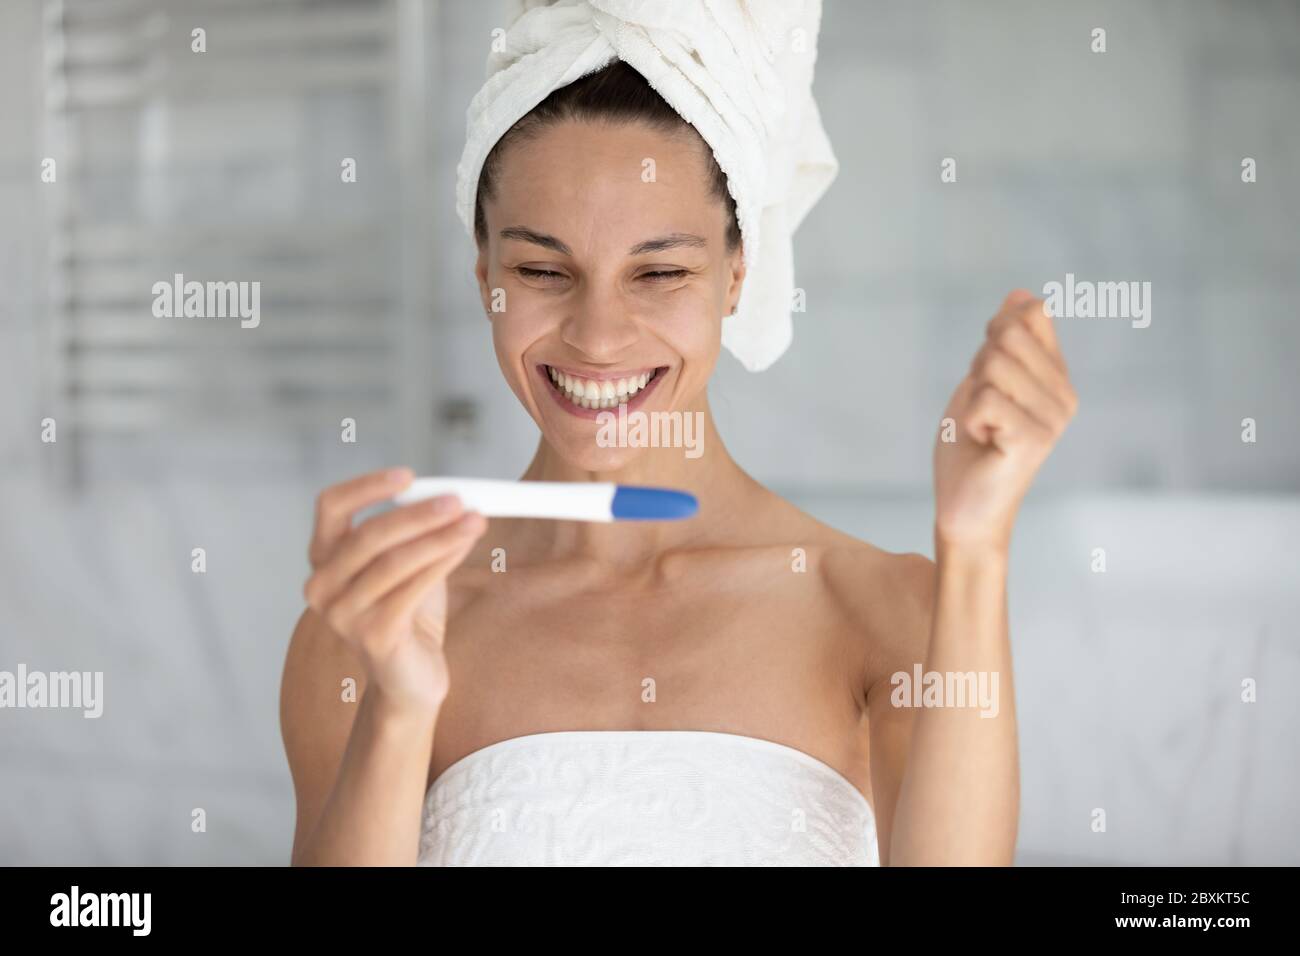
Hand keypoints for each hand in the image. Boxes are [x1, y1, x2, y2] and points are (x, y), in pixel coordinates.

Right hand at [302, 467, 486, 715]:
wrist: (412, 677)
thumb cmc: (409, 614)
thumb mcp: (407, 563)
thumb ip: (413, 531)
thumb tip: (449, 494)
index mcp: (324, 559)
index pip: (331, 506)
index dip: (367, 486)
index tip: (408, 476)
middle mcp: (323, 586)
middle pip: (368, 535)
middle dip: (418, 514)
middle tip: (457, 500)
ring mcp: (343, 615)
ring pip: (394, 562)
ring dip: (439, 537)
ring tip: (475, 520)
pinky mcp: (372, 636)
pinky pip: (413, 588)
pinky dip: (443, 561)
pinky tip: (465, 546)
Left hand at [933, 290, 1078, 550]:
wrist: (964, 509)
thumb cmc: (970, 449)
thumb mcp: (982, 382)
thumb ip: (1002, 341)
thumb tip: (1022, 294)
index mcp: (1057, 376)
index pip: (1031, 314)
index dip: (994, 334)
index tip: (987, 375)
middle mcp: (1065, 394)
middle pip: (1006, 335)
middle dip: (978, 368)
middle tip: (981, 411)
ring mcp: (1054, 417)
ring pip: (994, 365)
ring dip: (972, 397)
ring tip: (983, 429)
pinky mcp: (1035, 439)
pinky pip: (985, 399)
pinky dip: (969, 419)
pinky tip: (984, 443)